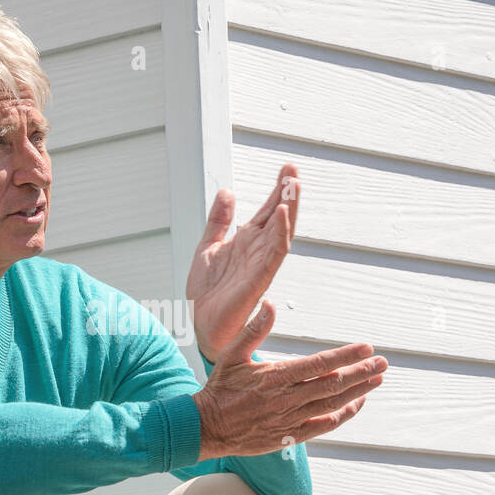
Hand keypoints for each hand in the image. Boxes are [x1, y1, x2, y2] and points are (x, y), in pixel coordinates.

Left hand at [186, 164, 299, 363]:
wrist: (199, 326)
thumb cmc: (207, 294)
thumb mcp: (208, 247)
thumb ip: (218, 222)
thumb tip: (228, 191)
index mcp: (247, 243)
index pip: (268, 212)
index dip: (278, 190)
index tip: (288, 168)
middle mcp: (257, 252)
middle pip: (279, 219)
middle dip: (288, 194)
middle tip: (294, 170)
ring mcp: (259, 266)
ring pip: (281, 233)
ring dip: (289, 209)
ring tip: (294, 186)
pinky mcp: (256, 283)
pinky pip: (273, 256)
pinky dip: (279, 234)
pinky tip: (282, 214)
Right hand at [191, 300, 386, 460]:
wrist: (208, 427)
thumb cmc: (221, 387)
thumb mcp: (232, 353)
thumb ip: (254, 329)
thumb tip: (270, 303)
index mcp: (276, 376)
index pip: (319, 364)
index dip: (346, 356)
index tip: (366, 347)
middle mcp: (287, 399)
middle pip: (333, 384)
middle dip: (361, 372)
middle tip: (383, 363)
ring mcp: (290, 419)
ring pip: (333, 404)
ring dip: (358, 391)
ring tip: (377, 379)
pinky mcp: (290, 436)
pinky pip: (324, 426)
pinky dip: (344, 415)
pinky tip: (357, 403)